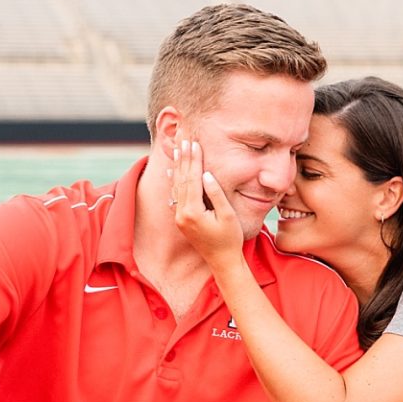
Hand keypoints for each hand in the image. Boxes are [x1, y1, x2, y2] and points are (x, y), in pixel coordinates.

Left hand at [171, 137, 244, 266]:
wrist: (222, 261)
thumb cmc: (230, 239)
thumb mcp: (228, 215)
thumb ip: (216, 194)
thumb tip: (206, 174)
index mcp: (193, 212)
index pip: (192, 179)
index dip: (194, 161)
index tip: (195, 144)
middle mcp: (181, 214)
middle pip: (182, 180)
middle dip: (184, 159)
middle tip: (184, 140)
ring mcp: (179, 217)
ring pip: (177, 187)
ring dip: (178, 167)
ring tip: (177, 150)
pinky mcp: (181, 220)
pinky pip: (176, 196)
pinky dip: (174, 181)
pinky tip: (172, 171)